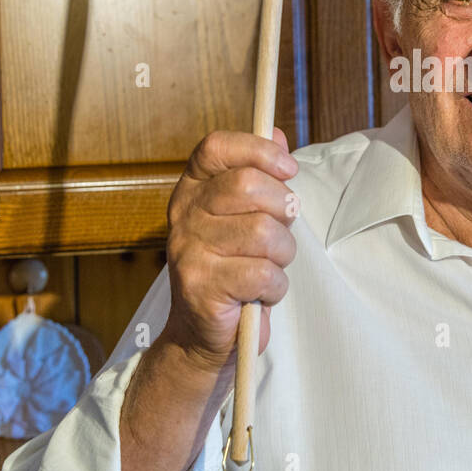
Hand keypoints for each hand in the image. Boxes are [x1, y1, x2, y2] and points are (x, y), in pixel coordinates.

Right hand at [162, 127, 298, 372]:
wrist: (204, 336)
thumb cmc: (234, 270)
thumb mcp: (247, 218)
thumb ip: (260, 176)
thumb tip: (278, 133)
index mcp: (192, 190)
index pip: (216, 147)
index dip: (258, 150)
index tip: (287, 169)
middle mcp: (184, 215)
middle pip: (249, 185)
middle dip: (282, 211)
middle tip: (279, 235)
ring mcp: (188, 250)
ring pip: (264, 233)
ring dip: (282, 256)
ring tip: (268, 268)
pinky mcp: (200, 286)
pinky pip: (263, 273)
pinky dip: (275, 287)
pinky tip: (259, 293)